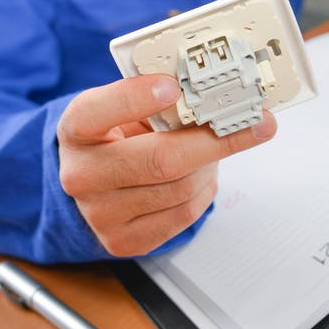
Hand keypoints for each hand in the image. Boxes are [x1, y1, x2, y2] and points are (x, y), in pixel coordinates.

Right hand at [57, 73, 275, 256]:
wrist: (88, 180)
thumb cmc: (113, 133)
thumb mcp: (119, 104)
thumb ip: (153, 96)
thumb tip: (210, 88)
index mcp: (77, 128)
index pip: (101, 110)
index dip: (138, 98)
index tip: (174, 87)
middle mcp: (81, 174)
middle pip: (159, 159)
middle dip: (214, 139)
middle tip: (252, 123)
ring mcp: (100, 214)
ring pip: (179, 189)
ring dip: (210, 165)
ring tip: (215, 147)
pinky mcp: (123, 241)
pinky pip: (182, 216)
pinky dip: (203, 191)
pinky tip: (202, 174)